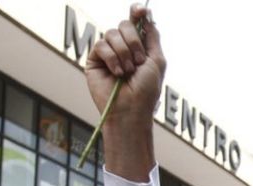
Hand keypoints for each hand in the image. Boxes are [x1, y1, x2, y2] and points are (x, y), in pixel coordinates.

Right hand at [84, 4, 164, 128]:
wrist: (131, 108)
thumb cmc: (146, 90)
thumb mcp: (157, 60)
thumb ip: (152, 36)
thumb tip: (146, 14)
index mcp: (139, 46)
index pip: (135, 22)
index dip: (137, 12)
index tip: (141, 10)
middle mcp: (123, 47)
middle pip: (124, 24)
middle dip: (134, 42)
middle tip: (138, 62)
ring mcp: (108, 53)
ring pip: (112, 33)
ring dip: (124, 53)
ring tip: (127, 72)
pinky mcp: (95, 60)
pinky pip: (101, 45)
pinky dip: (112, 58)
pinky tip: (116, 73)